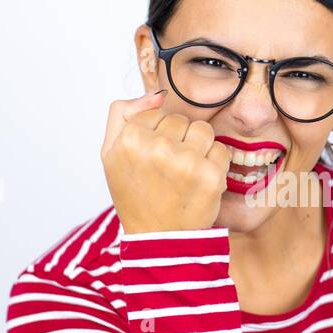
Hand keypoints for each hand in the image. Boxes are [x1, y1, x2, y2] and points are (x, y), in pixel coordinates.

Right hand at [101, 90, 232, 233]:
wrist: (157, 238)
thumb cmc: (134, 194)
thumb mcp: (110, 152)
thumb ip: (123, 113)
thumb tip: (156, 94)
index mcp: (129, 138)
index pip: (156, 112)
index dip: (157, 133)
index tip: (152, 157)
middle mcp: (157, 147)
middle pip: (181, 119)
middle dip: (178, 139)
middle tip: (168, 168)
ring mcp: (185, 161)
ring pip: (203, 130)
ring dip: (198, 147)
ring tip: (186, 171)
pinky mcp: (210, 176)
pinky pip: (221, 150)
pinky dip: (214, 164)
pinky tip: (199, 181)